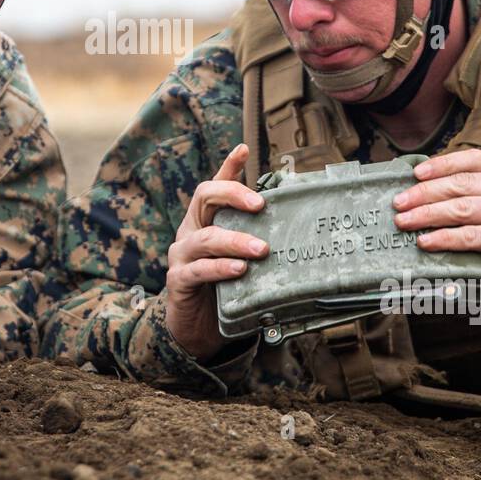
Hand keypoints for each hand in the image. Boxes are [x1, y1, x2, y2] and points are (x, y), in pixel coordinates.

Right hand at [165, 143, 268, 360]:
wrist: (197, 331)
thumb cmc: (224, 289)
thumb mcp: (242, 261)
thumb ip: (258, 244)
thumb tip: (301, 233)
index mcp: (206, 221)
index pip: (215, 186)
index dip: (228, 167)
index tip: (244, 149)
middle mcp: (190, 231)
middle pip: (204, 197)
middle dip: (233, 194)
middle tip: (260, 204)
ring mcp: (182, 256)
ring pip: (205, 237)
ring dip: (235, 240)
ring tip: (260, 248)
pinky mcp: (179, 282)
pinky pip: (198, 270)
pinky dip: (220, 269)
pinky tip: (239, 270)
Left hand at [391, 148, 480, 339]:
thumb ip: (469, 200)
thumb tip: (417, 191)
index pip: (474, 160)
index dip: (442, 164)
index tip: (414, 174)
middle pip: (463, 184)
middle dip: (424, 192)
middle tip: (397, 203)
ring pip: (464, 208)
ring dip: (428, 214)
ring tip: (403, 222)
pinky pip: (472, 235)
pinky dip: (444, 238)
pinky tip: (425, 242)